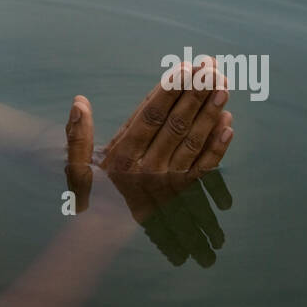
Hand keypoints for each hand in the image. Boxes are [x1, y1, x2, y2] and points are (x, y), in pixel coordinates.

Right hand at [63, 62, 234, 264]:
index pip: (151, 116)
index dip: (169, 91)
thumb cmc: (93, 194)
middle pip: (177, 124)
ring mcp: (170, 181)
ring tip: (223, 87)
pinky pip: (205, 167)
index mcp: (123, 155)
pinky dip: (218, 146)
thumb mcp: (77, 168)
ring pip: (194, 142)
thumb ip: (78, 135)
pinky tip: (229, 123)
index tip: (184, 68)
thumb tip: (79, 102)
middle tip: (211, 68)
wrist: (107, 238)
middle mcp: (149, 167)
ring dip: (210, 114)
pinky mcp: (184, 192)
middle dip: (195, 94)